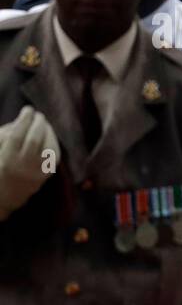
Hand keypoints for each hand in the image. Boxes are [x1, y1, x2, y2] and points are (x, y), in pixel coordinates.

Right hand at [0, 106, 59, 220]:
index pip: (17, 137)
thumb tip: (21, 121)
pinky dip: (53, 142)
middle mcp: (23, 167)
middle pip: (35, 141)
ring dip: (48, 131)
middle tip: (37, 114)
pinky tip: (49, 134)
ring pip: (48, 147)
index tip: (27, 109)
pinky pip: (54, 155)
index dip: (24, 121)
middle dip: (38, 124)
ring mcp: (37, 172)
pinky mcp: (46, 175)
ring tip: (43, 122)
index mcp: (6, 160)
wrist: (4, 196)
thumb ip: (5, 136)